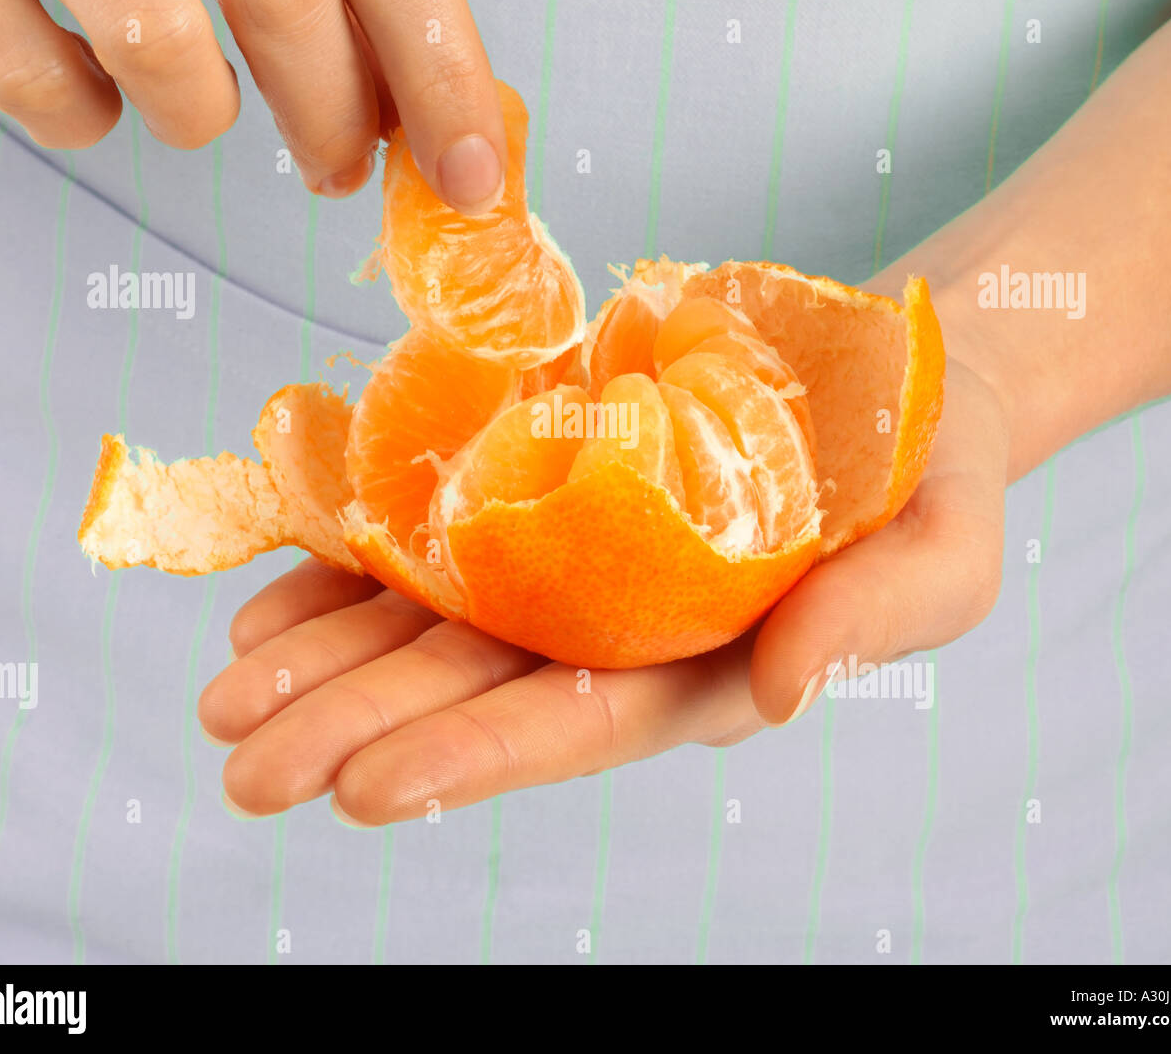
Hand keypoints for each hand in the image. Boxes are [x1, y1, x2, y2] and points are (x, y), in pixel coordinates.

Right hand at [0, 0, 504, 208]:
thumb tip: (419, 88)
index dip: (442, 69)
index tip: (469, 171)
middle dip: (337, 117)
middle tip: (340, 168)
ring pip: (167, 46)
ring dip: (202, 116)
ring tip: (195, 106)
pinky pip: (40, 83)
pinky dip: (81, 114)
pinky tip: (87, 84)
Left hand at [198, 354, 1006, 823]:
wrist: (888, 382)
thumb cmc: (930, 477)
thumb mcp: (942, 552)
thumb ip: (872, 622)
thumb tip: (783, 694)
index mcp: (709, 664)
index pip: (583, 725)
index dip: (481, 757)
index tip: (371, 788)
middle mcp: (620, 628)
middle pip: (476, 687)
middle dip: (359, 727)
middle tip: (246, 766)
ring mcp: (571, 562)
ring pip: (434, 622)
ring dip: (328, 658)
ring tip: (227, 694)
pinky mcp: (544, 491)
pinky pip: (434, 538)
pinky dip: (351, 569)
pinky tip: (274, 606)